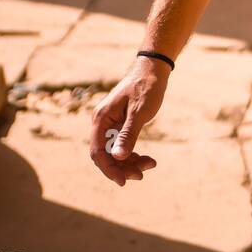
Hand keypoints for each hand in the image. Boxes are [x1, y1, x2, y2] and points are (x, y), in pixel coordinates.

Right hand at [90, 57, 168, 185]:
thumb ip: (128, 134)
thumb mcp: (139, 112)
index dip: (109, 169)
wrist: (153, 69)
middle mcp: (102, 123)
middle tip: (142, 174)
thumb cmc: (146, 87)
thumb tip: (117, 158)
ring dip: (130, 162)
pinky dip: (133, 153)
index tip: (123, 181)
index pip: (98, 152)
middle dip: (123, 167)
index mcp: (101, 119)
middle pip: (106, 155)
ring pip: (115, 152)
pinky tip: (147, 158)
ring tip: (150, 165)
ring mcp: (110, 124)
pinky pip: (122, 145)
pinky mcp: (120, 125)